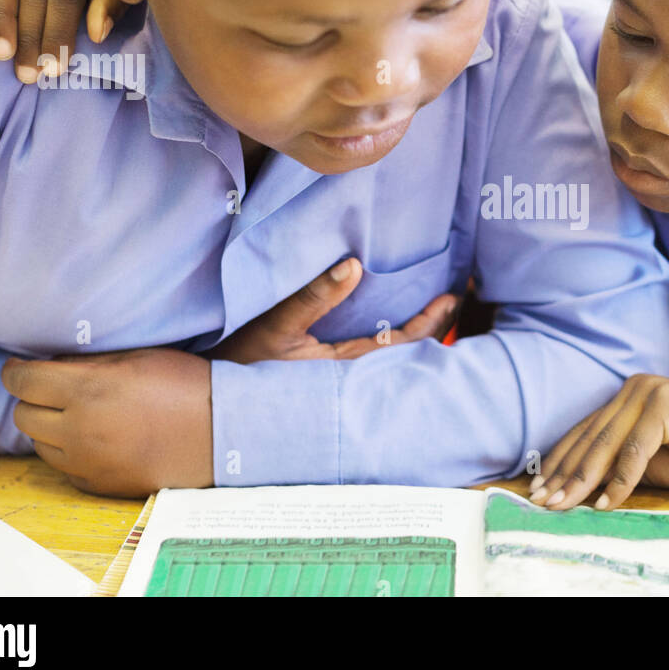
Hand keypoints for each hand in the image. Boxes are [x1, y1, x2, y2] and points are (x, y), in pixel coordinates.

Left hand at [3, 348, 212, 497]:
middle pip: (23, 415)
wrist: (223, 430)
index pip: (21, 381)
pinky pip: (66, 469)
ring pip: (39, 445)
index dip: (16, 371)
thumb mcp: (137, 357)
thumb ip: (89, 362)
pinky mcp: (101, 485)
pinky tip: (99, 440)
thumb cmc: (186, 384)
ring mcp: (89, 462)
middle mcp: (80, 429)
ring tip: (81, 417)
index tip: (22, 368)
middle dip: (33, 400)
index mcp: (88, 389)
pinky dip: (72, 454)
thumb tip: (51, 364)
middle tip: (55, 391)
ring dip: (51, 429)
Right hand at [204, 258, 460, 363]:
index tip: (451, 297)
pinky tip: (392, 326)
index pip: (401, 345)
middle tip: (456, 298)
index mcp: (345, 370)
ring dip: (412, 334)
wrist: (212, 404)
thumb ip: (313, 296)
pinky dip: (388, 342)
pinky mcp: (324, 377)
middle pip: (403, 355)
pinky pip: (368, 359)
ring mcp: (338, 380)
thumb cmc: (241, 366)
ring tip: (436, 308)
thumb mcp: (276, 327)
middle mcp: (348, 379)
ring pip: (388, 358)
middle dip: (431, 327)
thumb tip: (354, 265)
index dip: (430, 321)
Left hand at [529, 374, 668, 510]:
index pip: (584, 433)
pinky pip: (635, 449)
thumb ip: (615, 467)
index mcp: (627, 398)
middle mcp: (634, 389)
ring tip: (564, 505)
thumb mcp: (649, 466)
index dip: (560, 463)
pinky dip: (619, 479)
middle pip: (590, 438)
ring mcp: (650, 392)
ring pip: (607, 443)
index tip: (538, 490)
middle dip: (564, 474)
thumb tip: (574, 488)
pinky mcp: (666, 404)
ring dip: (583, 479)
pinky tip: (605, 502)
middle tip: (543, 502)